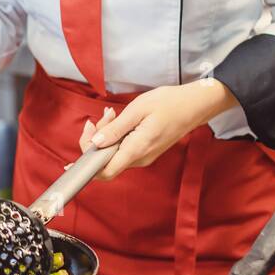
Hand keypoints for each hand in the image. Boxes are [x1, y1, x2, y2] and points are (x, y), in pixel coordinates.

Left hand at [81, 79, 238, 179]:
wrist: (195, 105)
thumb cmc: (169, 103)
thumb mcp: (138, 109)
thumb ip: (115, 128)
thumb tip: (95, 143)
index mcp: (137, 149)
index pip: (105, 172)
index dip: (87, 165)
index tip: (79, 150)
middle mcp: (139, 159)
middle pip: (106, 162)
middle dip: (95, 141)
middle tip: (101, 118)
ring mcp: (143, 157)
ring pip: (114, 155)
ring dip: (106, 137)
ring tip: (112, 114)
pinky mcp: (145, 152)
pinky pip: (123, 150)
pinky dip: (115, 137)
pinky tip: (119, 120)